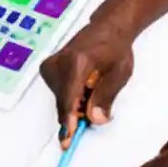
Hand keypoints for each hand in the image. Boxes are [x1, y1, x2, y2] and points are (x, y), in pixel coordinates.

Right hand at [39, 19, 135, 147]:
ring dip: (77, 102)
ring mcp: (51, 65)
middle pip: (64, 102)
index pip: (69, 98)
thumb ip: (106, 97)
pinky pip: (59, 93)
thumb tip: (95, 119)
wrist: (107, 28)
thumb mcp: (119, 74)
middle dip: (79, 111)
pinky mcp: (47, 68)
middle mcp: (59, 62)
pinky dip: (72, 96)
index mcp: (78, 62)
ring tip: (92, 85)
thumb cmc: (115, 48)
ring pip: (61, 100)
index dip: (69, 121)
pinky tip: (84, 84)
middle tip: (96, 100)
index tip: (68, 138)